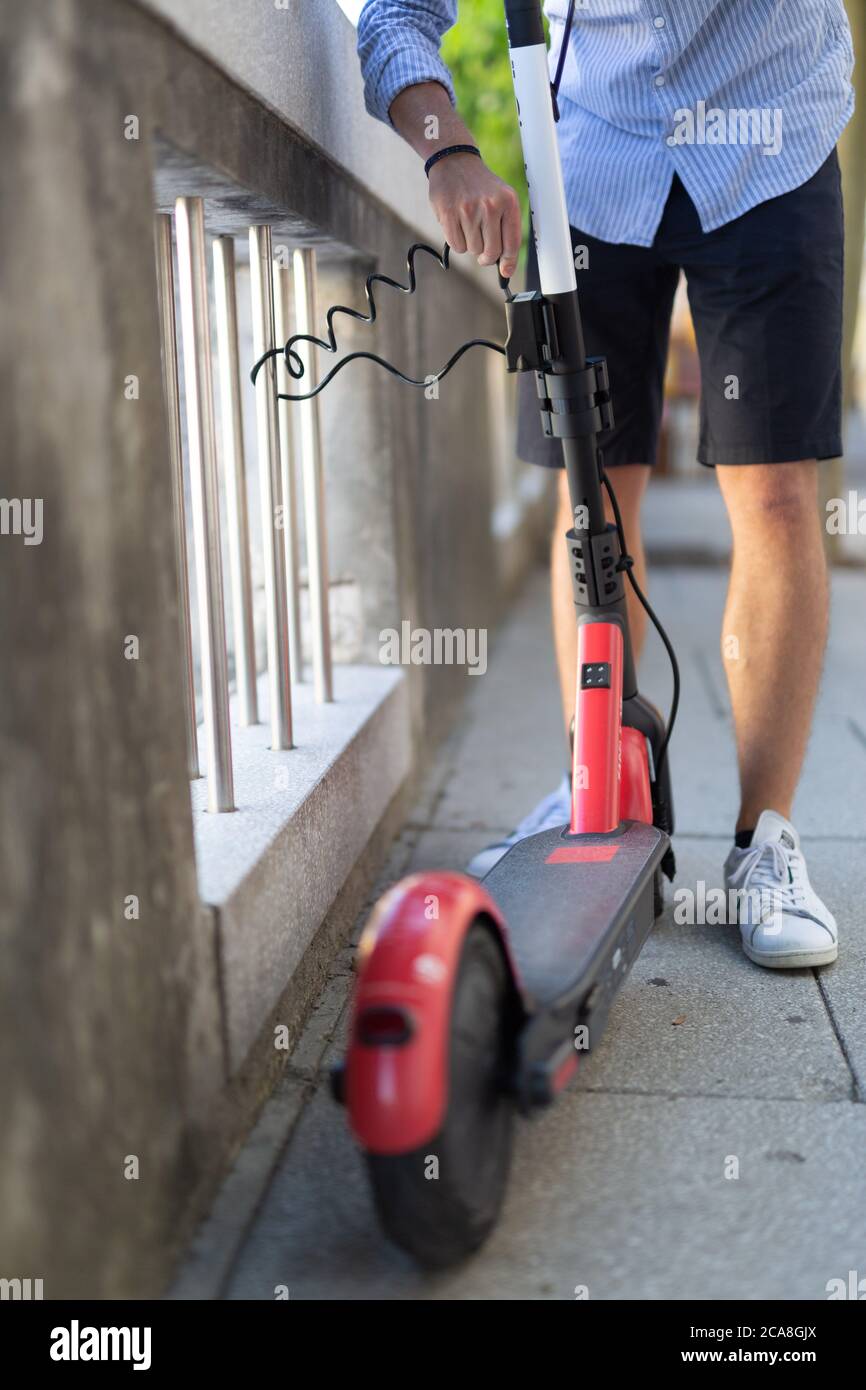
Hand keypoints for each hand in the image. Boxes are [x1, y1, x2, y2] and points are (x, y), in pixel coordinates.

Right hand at [428, 155, 521, 278]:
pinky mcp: (449, 213)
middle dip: (486, 256)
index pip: (512, 243)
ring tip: (468, 225)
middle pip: (491, 252)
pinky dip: (457, 242)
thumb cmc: (480, 187)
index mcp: (508, 201)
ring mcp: (469, 209)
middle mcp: (491, 205)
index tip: (506, 272)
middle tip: (483, 251)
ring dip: (470, 245)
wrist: (455, 162)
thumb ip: (507, 229)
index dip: (509, 263)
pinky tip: (457, 225)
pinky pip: (457, 246)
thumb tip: (506, 268)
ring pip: (473, 250)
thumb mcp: (501, 198)